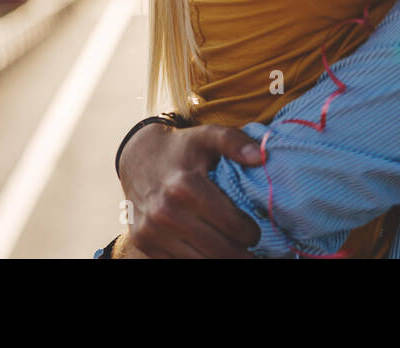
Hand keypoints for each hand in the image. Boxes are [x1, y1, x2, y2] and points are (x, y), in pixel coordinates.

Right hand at [118, 122, 262, 257]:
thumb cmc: (182, 148)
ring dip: (221, 259)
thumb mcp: (208, 135)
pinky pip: (178, 264)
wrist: (138, 157)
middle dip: (241, 252)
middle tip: (247, 246)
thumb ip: (235, 141)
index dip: (251, 233)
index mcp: (186, 187)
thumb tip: (261, 157)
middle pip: (220, 251)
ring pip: (201, 263)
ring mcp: (152, 230)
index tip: (254, 230)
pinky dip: (197, 259)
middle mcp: (166, 212)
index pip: (233, 226)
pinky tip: (207, 249)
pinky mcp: (143, 242)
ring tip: (231, 249)